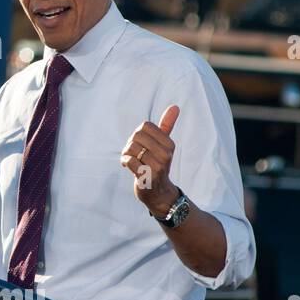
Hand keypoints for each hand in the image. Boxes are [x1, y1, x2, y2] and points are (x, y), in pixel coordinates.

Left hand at [121, 104, 180, 218]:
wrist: (158, 193)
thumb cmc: (157, 165)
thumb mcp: (164, 145)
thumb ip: (167, 126)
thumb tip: (174, 106)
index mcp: (169, 144)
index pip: (145, 126)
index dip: (137, 134)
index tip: (141, 144)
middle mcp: (166, 154)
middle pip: (136, 136)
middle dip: (130, 144)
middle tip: (134, 154)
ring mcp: (158, 166)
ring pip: (131, 148)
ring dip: (125, 154)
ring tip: (131, 160)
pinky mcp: (147, 177)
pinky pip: (129, 161)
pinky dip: (125, 162)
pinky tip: (128, 167)